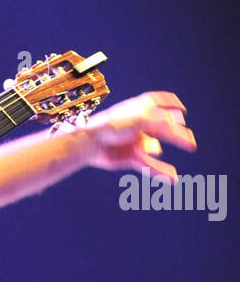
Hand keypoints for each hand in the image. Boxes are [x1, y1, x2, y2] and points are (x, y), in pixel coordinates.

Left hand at [81, 91, 195, 178]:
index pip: (159, 102)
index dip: (171, 105)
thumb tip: (178, 124)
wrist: (91, 142)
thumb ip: (163, 121)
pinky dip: (160, 171)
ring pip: (156, 149)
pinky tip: (172, 178)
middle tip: (190, 142)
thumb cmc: (113, 125)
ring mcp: (134, 141)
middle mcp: (138, 125)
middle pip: (162, 129)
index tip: (183, 110)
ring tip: (176, 172)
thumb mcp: (143, 119)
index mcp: (140, 109)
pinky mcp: (129, 157)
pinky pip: (148, 165)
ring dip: (166, 160)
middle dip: (177, 135)